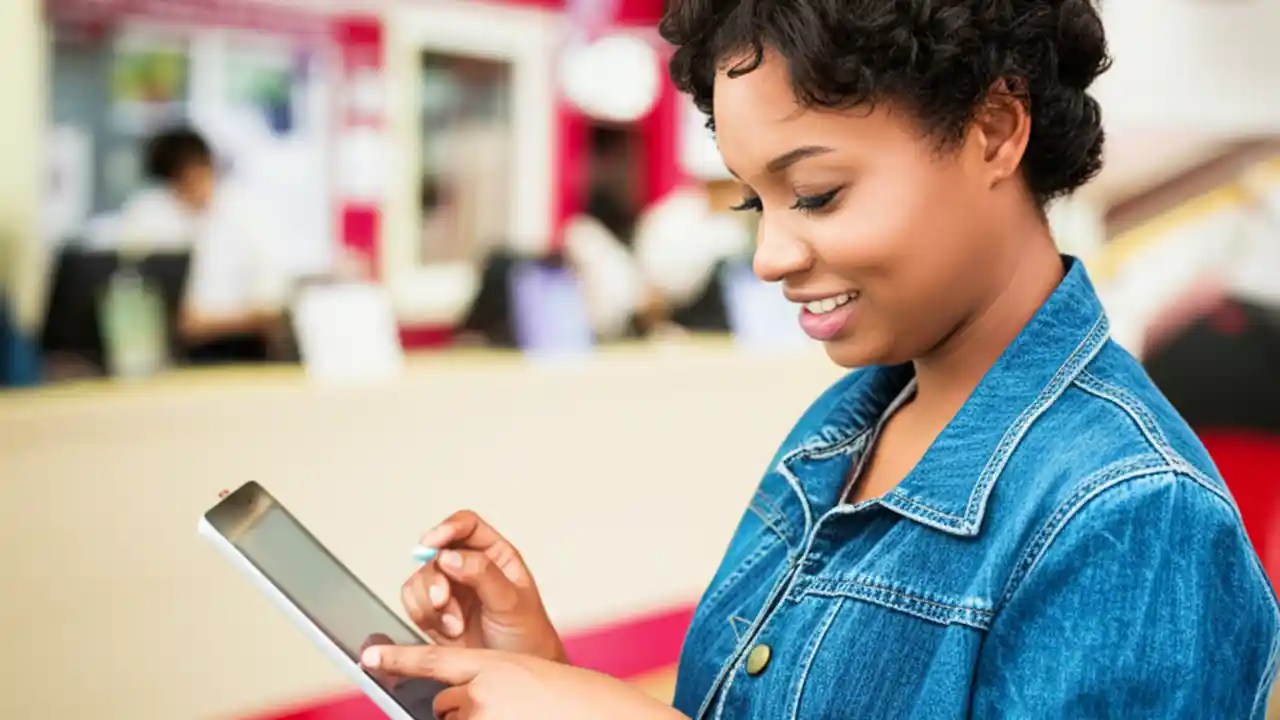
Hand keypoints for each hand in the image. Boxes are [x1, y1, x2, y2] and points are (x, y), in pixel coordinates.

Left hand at [362, 644, 685, 719]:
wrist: (606, 714)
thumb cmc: (575, 701)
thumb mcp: (531, 679)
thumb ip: (493, 682)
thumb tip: (459, 698)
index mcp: (494, 665)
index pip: (431, 659)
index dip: (397, 658)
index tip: (368, 656)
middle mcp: (482, 692)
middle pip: (445, 702)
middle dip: (462, 709)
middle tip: (502, 711)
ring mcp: (482, 719)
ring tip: (515, 716)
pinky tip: (515, 719)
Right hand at [402, 511, 564, 662]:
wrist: (514, 680)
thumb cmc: (527, 637)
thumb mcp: (511, 602)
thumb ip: (482, 574)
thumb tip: (450, 556)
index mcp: (495, 555)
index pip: (466, 526)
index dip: (447, 528)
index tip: (432, 542)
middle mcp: (470, 567)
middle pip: (436, 554)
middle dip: (436, 579)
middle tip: (444, 600)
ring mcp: (451, 589)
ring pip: (420, 579)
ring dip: (431, 604)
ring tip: (454, 625)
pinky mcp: (436, 612)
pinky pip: (413, 603)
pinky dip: (423, 617)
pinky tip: (447, 632)